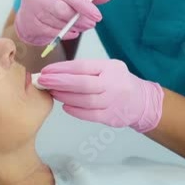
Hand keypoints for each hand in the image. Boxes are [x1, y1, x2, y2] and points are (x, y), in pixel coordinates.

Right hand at [14, 0, 114, 45]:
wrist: (27, 13)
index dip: (86, 6)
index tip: (98, 15)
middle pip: (63, 10)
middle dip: (80, 19)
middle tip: (92, 24)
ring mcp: (29, 10)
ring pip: (58, 23)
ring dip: (74, 27)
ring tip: (83, 27)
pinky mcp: (28, 24)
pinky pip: (51, 33)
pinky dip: (64, 34)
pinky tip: (72, 33)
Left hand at [38, 59, 163, 132]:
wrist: (142, 102)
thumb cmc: (119, 82)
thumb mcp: (109, 68)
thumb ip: (88, 70)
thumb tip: (59, 72)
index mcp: (111, 68)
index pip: (82, 67)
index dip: (62, 69)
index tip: (46, 70)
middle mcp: (113, 84)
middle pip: (82, 84)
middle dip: (59, 82)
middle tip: (43, 81)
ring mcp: (113, 102)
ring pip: (84, 100)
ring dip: (65, 96)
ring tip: (52, 93)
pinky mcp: (111, 117)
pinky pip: (90, 115)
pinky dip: (75, 111)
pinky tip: (65, 106)